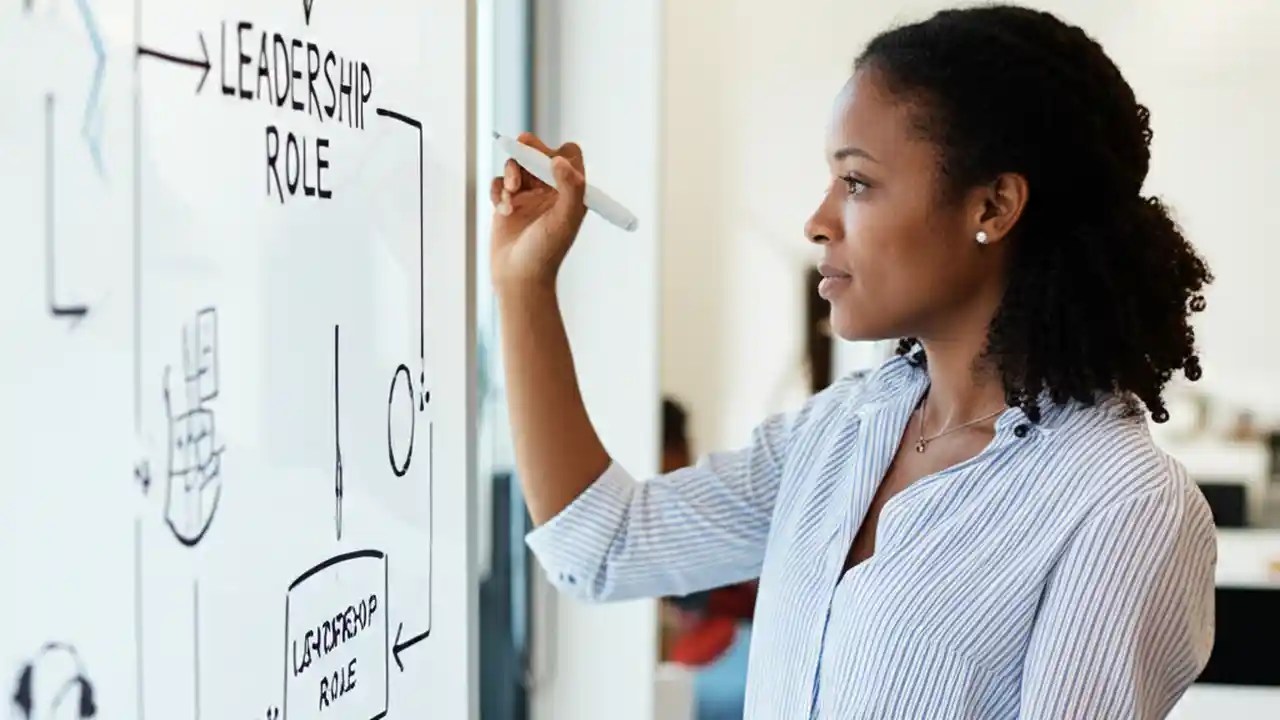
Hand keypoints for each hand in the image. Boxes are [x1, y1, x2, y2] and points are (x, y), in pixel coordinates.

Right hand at [489, 133, 587, 288]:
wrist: (519, 278)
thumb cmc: (545, 253)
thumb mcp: (564, 219)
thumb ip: (570, 187)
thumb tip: (560, 160)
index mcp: (571, 193)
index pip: (569, 156)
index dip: (557, 151)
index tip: (546, 162)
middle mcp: (551, 192)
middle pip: (539, 154)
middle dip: (528, 151)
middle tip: (520, 145)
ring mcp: (528, 196)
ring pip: (517, 165)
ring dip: (511, 172)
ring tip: (511, 193)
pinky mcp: (508, 204)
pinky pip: (500, 182)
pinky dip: (498, 190)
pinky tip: (503, 209)